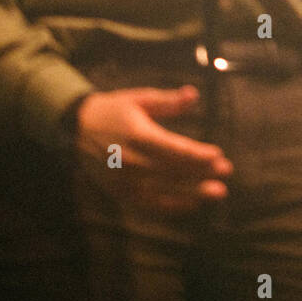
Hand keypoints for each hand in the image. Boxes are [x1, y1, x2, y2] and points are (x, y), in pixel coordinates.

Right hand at [75, 84, 232, 215]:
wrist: (76, 130)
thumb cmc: (114, 111)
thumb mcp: (139, 99)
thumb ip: (168, 101)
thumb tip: (194, 94)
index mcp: (137, 136)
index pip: (173, 149)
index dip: (197, 154)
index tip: (218, 155)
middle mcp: (130, 161)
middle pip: (172, 172)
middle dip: (201, 174)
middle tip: (226, 174)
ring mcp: (124, 181)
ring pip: (164, 191)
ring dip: (193, 193)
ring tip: (218, 192)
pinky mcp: (120, 193)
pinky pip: (150, 205)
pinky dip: (172, 206)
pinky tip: (192, 204)